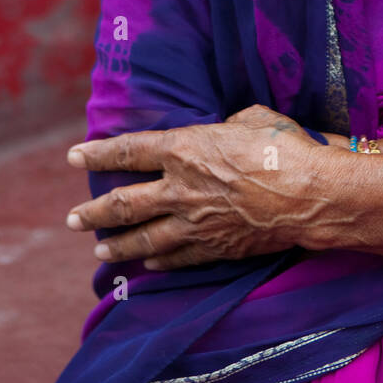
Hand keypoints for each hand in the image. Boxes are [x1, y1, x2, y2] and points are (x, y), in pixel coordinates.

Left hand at [65, 105, 333, 270]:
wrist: (310, 196)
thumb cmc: (284, 148)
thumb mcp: (253, 119)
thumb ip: (227, 126)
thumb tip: (225, 131)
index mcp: (185, 149)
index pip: (127, 152)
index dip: (97, 154)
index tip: (74, 157)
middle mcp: (180, 188)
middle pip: (122, 203)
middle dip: (92, 212)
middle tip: (72, 219)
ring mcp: (194, 223)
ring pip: (142, 238)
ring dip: (117, 245)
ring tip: (99, 250)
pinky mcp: (214, 247)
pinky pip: (176, 257)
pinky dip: (158, 261)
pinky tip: (147, 264)